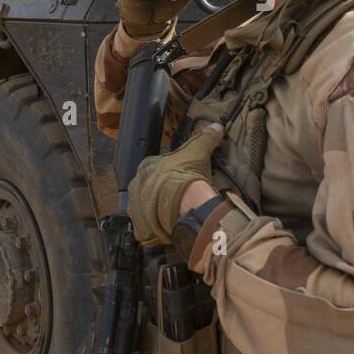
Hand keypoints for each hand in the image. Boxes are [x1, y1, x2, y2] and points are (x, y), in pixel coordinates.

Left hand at [127, 123, 222, 244]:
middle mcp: (136, 186)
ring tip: (175, 213)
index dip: (168, 174)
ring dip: (158, 210)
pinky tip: (169, 226)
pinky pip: (148, 227)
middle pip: (150, 189)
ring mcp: (137, 208)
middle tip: (179, 198)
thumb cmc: (188, 175)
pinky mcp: (141, 227)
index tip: (179, 179)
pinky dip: (157, 227)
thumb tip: (216, 126)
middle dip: (162, 193)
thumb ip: (205, 138)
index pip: (155, 169)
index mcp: (146, 167)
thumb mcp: (198, 151)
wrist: (186, 203)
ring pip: (147, 208)